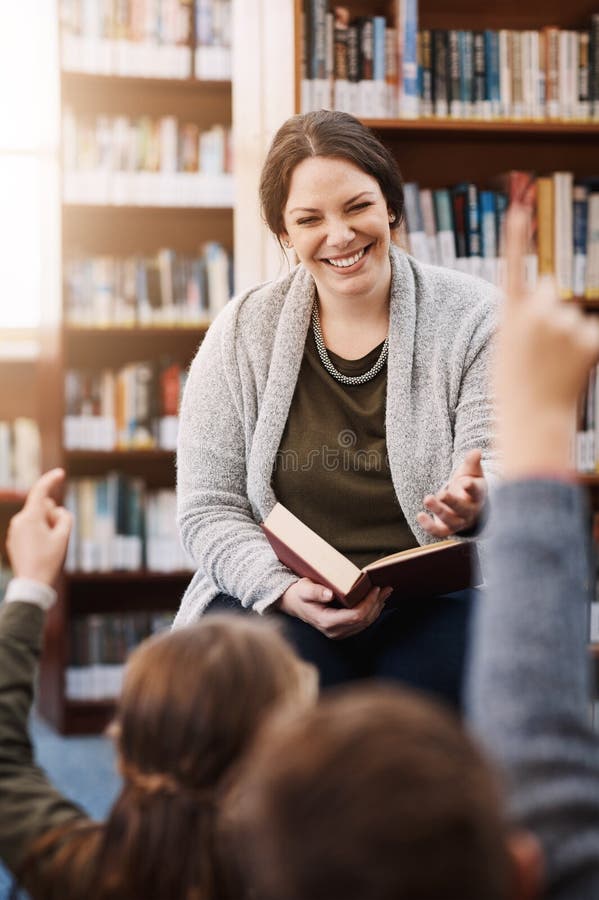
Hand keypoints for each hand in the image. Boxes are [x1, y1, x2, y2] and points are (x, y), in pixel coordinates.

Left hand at [6, 469, 72, 586]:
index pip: (40, 491)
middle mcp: (19, 520)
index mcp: (30, 517)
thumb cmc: (48, 560)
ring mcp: (15, 530)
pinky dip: (39, 533)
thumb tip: (56, 511)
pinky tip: (41, 551)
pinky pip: (30, 529)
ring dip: (46, 525)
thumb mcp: (63, 537)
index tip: (60, 473)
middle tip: (58, 535)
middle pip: (41, 507)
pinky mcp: (14, 539)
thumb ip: (64, 517)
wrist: (32, 583)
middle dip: (52, 514)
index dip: (51, 480)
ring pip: (36, 518)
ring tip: (49, 546)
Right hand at [277, 578, 391, 638]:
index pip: (355, 616)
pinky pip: (362, 623)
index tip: (375, 588)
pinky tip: (377, 600)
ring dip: (377, 607)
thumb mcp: (304, 589)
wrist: (295, 604)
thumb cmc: (300, 594)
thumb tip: (329, 594)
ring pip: (366, 623)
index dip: (368, 603)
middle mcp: (334, 631)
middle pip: (364, 620)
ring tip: (385, 592)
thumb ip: (315, 592)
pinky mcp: (344, 630)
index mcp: (326, 622)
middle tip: (385, 588)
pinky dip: (372, 611)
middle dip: (376, 604)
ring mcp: (339, 633)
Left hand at [417, 449, 486, 537]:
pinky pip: (439, 532)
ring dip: (438, 511)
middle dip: (452, 502)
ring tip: (427, 498)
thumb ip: (472, 462)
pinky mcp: (446, 528)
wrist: (470, 508)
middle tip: (441, 494)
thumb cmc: (470, 486)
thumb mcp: (472, 473)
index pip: (476, 492)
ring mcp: (458, 521)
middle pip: (462, 509)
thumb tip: (476, 451)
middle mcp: (469, 511)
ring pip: (450, 520)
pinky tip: (419, 515)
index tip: (466, 482)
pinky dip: (429, 527)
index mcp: (477, 495)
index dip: (472, 488)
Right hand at [495, 205, 598, 477]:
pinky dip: (585, 348)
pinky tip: (573, 369)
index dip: (516, 237)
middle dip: (548, 312)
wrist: (533, 420)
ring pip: (571, 316)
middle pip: (550, 292)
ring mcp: (565, 325)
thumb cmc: (514, 387)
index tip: (519, 207)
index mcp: (510, 315)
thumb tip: (551, 289)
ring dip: (566, 335)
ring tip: (553, 366)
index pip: (514, 266)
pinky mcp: (591, 339)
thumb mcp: (507, 346)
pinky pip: (590, 333)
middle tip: (539, 350)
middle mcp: (537, 313)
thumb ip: (525, 314)